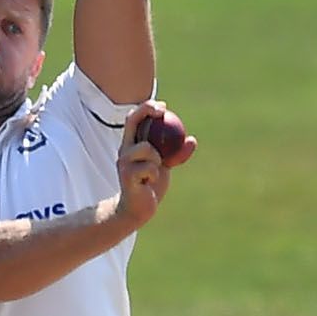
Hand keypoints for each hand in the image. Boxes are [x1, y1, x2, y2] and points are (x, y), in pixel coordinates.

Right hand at [114, 100, 196, 227]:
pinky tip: (149, 183)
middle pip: (132, 121)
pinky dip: (155, 174)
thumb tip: (192, 139)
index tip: (163, 106)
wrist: (138, 209)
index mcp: (131, 145)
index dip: (146, 108)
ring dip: (158, 158)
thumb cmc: (150, 185)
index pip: (134, 119)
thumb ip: (175, 153)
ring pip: (147, 148)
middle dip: (146, 110)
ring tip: (155, 171)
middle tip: (163, 110)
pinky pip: (149, 167)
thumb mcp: (165, 166)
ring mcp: (124, 162)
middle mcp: (124, 150)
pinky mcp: (127, 175)